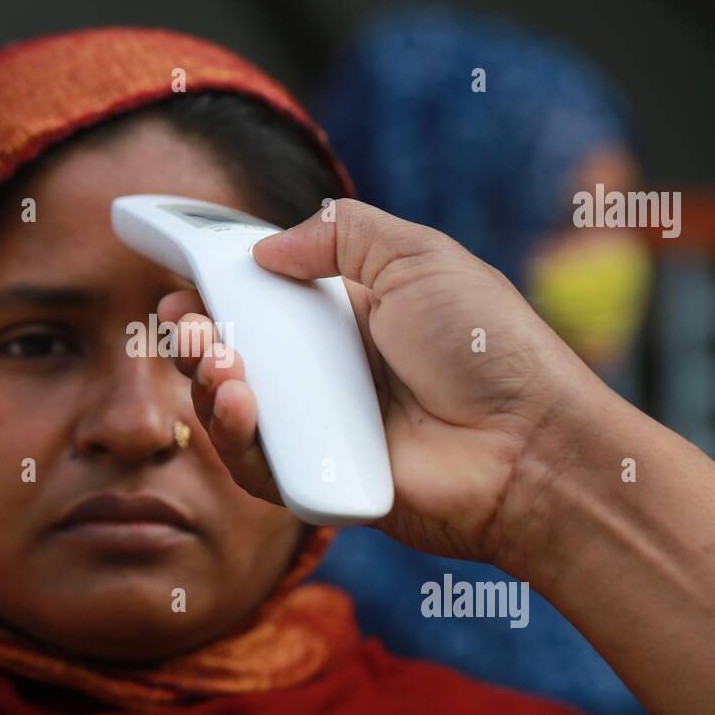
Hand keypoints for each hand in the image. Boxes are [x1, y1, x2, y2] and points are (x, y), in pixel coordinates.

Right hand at [157, 198, 606, 567]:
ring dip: (206, 380)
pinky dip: (233, 433)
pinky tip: (239, 402)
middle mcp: (326, 372)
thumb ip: (341, 232)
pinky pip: (254, 463)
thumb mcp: (418, 256)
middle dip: (195, 335)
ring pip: (232, 409)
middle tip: (183, 322)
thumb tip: (265, 249)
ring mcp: (319, 430)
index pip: (262, 300)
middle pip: (233, 354)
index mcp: (348, 315)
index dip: (217, 288)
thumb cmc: (487, 346)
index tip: (183, 276)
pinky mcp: (317, 483)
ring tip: (216, 361)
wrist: (531, 444)